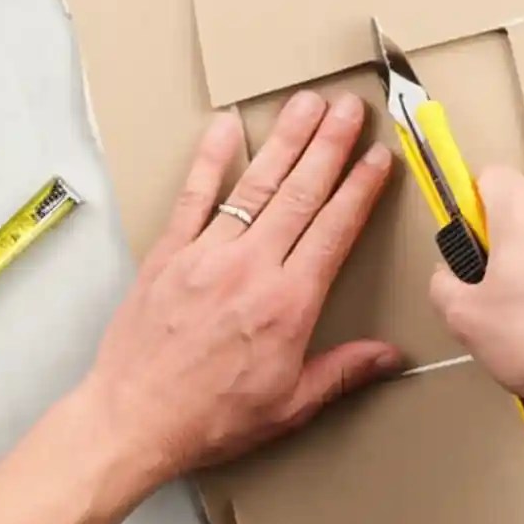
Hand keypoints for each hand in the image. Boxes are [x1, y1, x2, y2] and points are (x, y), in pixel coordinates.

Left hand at [85, 91, 401, 479]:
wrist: (133, 420)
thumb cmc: (210, 418)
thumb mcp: (289, 405)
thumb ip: (343, 372)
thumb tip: (391, 356)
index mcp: (289, 304)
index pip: (335, 230)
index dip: (360, 189)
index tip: (377, 158)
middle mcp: (251, 268)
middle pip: (301, 194)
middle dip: (330, 146)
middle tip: (349, 109)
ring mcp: (207, 255)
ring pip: (256, 186)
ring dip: (286, 141)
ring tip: (306, 104)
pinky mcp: (168, 254)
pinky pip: (193, 197)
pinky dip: (210, 160)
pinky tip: (225, 128)